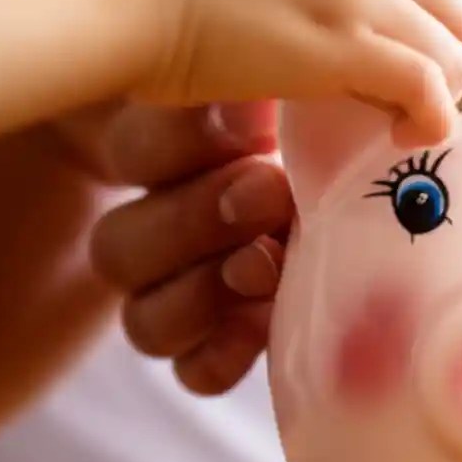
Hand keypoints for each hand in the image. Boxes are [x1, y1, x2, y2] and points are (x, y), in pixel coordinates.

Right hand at [84, 101, 292, 394]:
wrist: (339, 198)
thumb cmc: (303, 137)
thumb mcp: (279, 114)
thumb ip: (257, 109)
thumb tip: (261, 90)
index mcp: (156, 159)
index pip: (136, 153)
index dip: (186, 145)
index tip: (254, 130)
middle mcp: (148, 233)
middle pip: (122, 246)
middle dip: (198, 221)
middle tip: (269, 194)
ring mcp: (172, 301)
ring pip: (143, 321)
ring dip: (203, 295)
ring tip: (267, 266)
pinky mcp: (213, 350)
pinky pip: (193, 372)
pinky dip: (222, 357)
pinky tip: (261, 329)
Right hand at [135, 0, 461, 146]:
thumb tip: (329, 17)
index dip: (428, 23)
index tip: (402, 56)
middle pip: (461, 13)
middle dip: (450, 63)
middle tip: (407, 98)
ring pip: (457, 55)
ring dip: (441, 99)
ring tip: (395, 122)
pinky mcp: (345, 47)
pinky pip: (430, 89)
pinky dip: (430, 122)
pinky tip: (397, 138)